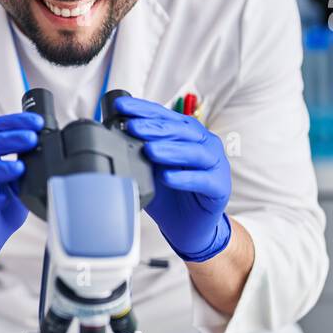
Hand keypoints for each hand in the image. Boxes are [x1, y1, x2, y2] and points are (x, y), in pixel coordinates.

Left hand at [113, 96, 232, 261]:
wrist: (186, 226)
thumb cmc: (169, 193)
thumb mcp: (148, 169)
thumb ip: (138, 152)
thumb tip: (112, 136)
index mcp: (187, 134)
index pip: (164, 116)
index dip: (142, 109)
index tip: (120, 106)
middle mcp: (204, 144)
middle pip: (181, 130)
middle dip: (155, 127)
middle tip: (133, 126)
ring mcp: (215, 164)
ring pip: (195, 152)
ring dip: (170, 150)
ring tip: (149, 150)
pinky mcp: (220, 187)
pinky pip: (203, 180)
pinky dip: (184, 178)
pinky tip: (167, 177)